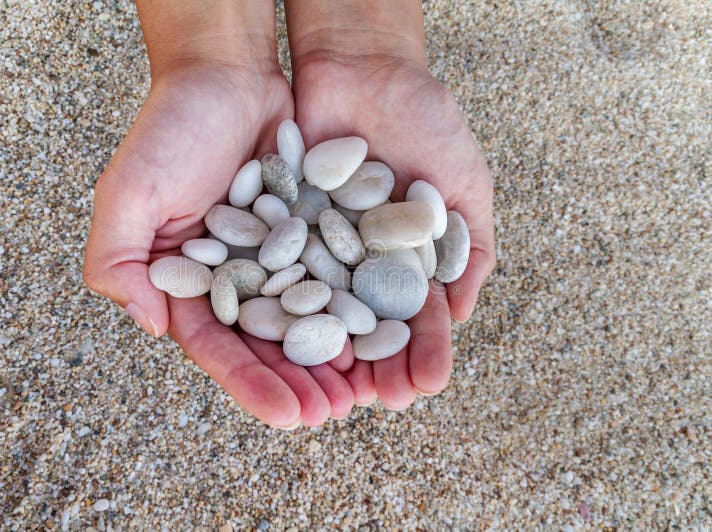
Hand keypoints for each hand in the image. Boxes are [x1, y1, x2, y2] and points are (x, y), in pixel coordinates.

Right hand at [84, 1, 354, 427]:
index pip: (219, 347)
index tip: (288, 417)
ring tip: (363, 392)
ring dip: (333, 359)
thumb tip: (152, 325)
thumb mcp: (127, 193)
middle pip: (269, 345)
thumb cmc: (170, 130)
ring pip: (308, 320)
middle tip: (334, 414)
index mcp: (187, 282)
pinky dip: (355, 307)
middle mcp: (234, 279)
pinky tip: (379, 335)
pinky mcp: (312, 234)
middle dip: (300, 384)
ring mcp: (277, 259)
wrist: (228, 74)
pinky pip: (336, 277)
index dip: (252, 384)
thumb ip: (118, 262)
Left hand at [289, 18, 495, 409]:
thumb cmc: (424, 121)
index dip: (421, 354)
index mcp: (404, 263)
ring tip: (323, 391)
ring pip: (315, 314)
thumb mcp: (462, 183)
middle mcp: (358, 264)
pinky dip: (273, 306)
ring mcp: (315, 249)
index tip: (424, 384)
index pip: (415, 321)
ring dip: (320, 356)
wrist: (362, 67)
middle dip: (369, 369)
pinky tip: (276, 341)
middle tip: (371, 403)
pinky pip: (273, 273)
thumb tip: (461, 313)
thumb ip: (467, 247)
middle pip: (363, 329)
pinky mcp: (276, 229)